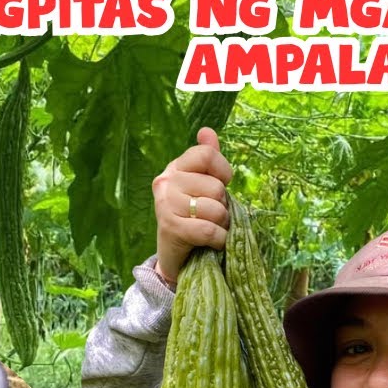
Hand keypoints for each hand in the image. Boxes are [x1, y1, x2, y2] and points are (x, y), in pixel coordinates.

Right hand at [152, 127, 233, 283]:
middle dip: (223, 205)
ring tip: (211, 228)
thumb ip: (207, 160)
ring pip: (214, 209)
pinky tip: (213, 242)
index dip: (223, 171)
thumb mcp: (201, 186)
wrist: (175, 255)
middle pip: (215, 186)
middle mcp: (166, 181)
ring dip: (221, 224)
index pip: (206, 154)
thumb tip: (207, 131)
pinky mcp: (169, 227)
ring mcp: (165, 204)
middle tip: (212, 215)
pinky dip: (218, 239)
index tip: (222, 185)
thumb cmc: (193, 218)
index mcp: (175, 167)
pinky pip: (208, 230)